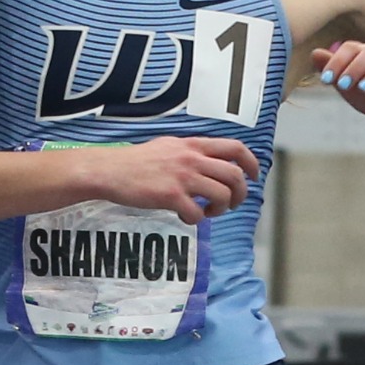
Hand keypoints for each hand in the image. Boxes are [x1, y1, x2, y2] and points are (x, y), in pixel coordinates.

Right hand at [82, 136, 255, 219]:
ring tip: (209, 211)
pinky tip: (185, 216)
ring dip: (221, 208)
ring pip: (222, 195)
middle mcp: (191, 159)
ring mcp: (182, 178)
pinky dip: (196, 219)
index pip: (235, 148)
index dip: (251, 164)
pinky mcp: (170, 196)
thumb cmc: (137, 161)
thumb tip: (213, 161)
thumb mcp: (169, 146)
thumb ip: (192, 151)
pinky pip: (197, 214)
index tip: (254, 177)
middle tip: (232, 204)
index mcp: (193, 145)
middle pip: (234, 176)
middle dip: (240, 194)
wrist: (110, 170)